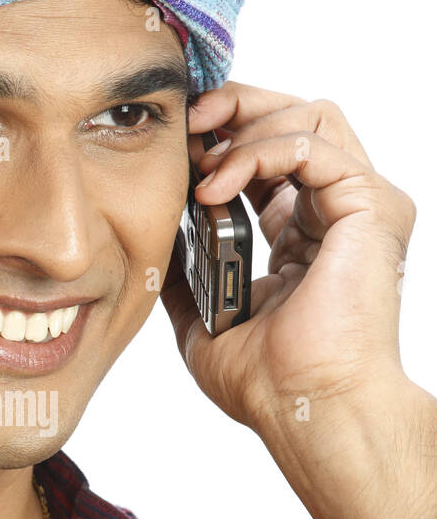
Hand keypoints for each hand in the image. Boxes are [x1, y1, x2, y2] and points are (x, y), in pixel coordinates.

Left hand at [160, 82, 416, 433]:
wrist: (305, 410)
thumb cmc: (269, 384)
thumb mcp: (204, 318)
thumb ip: (184, 273)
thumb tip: (149, 240)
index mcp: (304, 235)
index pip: (269, 156)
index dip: (223, 138)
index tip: (178, 143)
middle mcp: (337, 214)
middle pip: (295, 119)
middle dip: (236, 108)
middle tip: (188, 121)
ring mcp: (358, 208)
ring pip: (310, 117)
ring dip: (245, 126)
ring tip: (201, 162)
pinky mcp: (369, 207)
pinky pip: (312, 145)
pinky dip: (256, 153)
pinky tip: (216, 187)